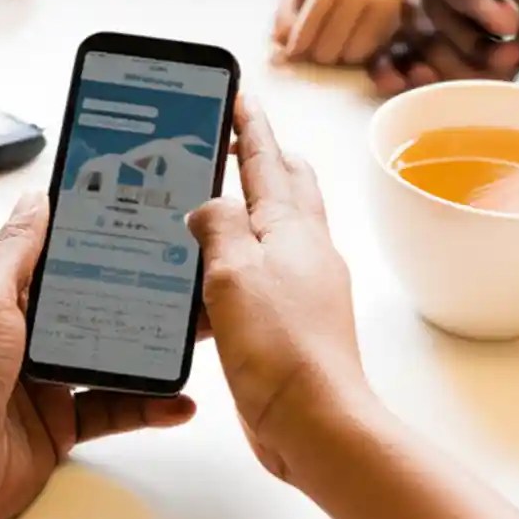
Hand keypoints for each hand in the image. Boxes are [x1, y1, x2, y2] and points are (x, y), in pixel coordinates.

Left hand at [0, 193, 194, 518]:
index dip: (95, 239)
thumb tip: (36, 199)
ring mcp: (44, 382)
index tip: (141, 219)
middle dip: (139, 292)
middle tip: (188, 276)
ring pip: (111, 356)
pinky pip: (113, 410)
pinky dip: (147, 406)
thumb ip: (14, 249)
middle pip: (93, 305)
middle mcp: (24, 335)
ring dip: (151, 347)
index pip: (56, 258)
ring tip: (197, 332)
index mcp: (2, 298)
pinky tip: (179, 401)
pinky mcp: (60, 425)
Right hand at [186, 97, 366, 480]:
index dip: (248, 126)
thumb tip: (208, 204)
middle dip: (260, 158)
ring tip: (204, 204)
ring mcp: (298, 288)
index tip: (236, 95)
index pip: (266, 161)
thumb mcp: (234, 273)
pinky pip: (255, 278)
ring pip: (268, 233)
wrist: (315, 423)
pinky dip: (231, 265)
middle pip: (284, 188)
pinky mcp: (285, 324)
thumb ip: (219, 227)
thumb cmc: (281, 348)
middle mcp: (302, 252)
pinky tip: (204, 279)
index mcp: (292, 229)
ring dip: (242, 212)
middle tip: (228, 139)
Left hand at [273, 0, 417, 64]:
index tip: (295, 55)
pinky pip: (372, 47)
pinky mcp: (394, 6)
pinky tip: (356, 39)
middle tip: (319, 45)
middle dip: (318, 54)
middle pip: (325, 49)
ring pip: (350, 54)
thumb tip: (278, 44)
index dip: (295, 51)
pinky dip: (361, 51)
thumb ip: (287, 10)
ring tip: (339, 41)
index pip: (302, 34)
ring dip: (341, 56)